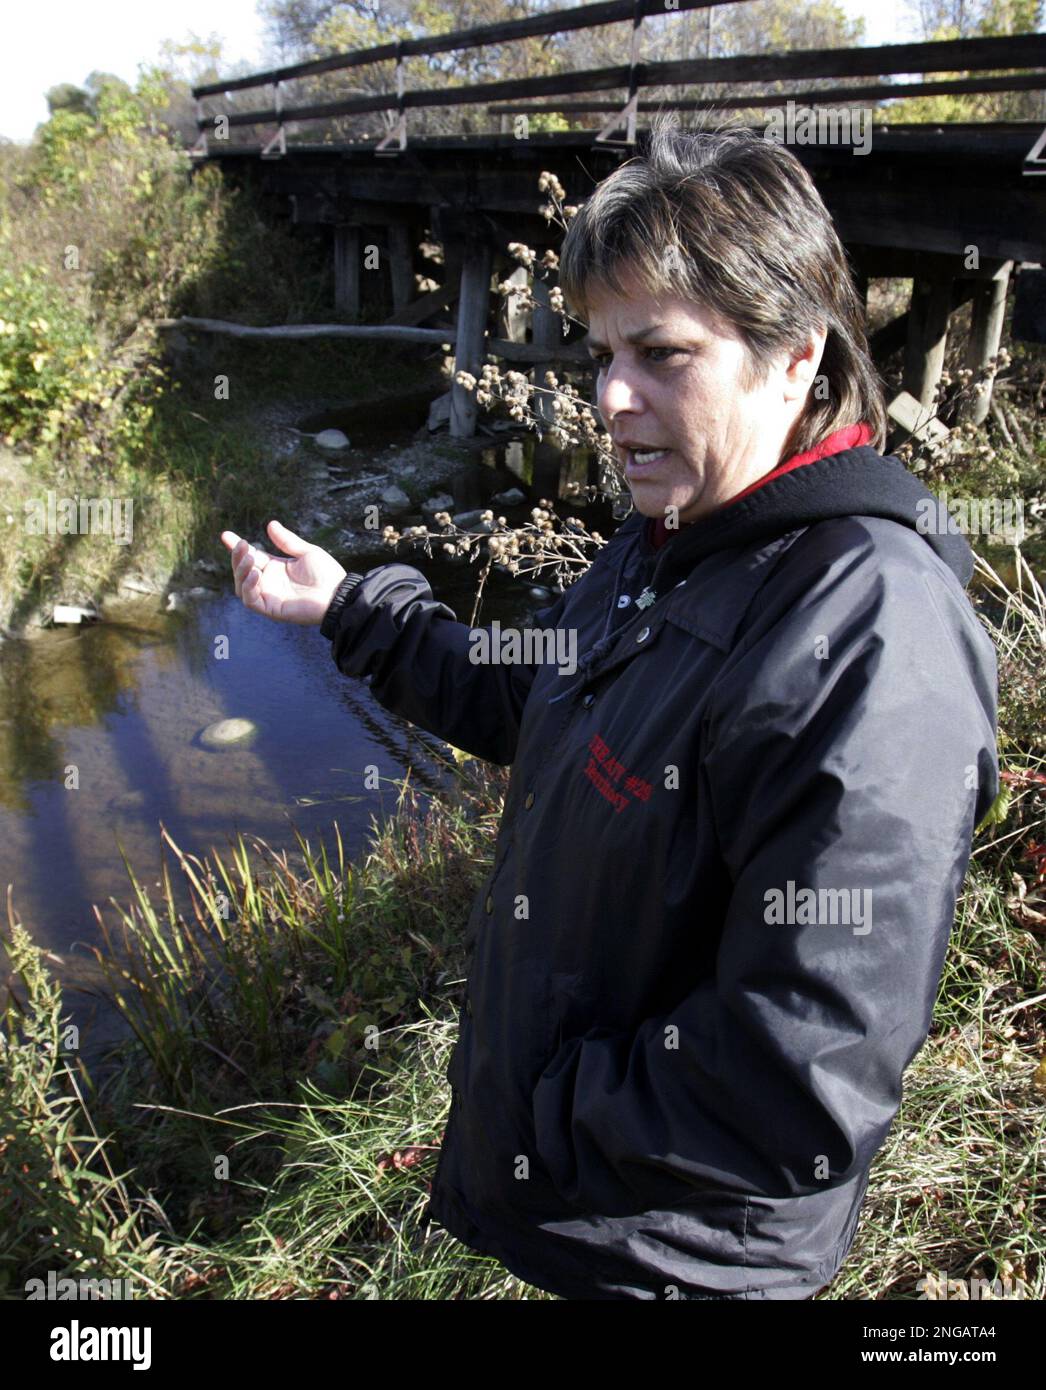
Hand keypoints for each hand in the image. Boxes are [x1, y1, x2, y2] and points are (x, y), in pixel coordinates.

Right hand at [220, 520, 347, 625]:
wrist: (338, 594)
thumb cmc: (327, 574)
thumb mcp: (306, 552)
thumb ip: (287, 540)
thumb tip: (270, 524)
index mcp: (275, 568)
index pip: (250, 556)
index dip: (236, 547)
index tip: (226, 535)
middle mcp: (268, 582)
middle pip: (242, 570)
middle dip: (237, 557)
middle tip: (241, 545)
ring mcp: (268, 596)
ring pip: (241, 586)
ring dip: (241, 571)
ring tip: (250, 558)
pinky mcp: (271, 609)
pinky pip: (250, 600)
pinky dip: (248, 587)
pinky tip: (257, 573)